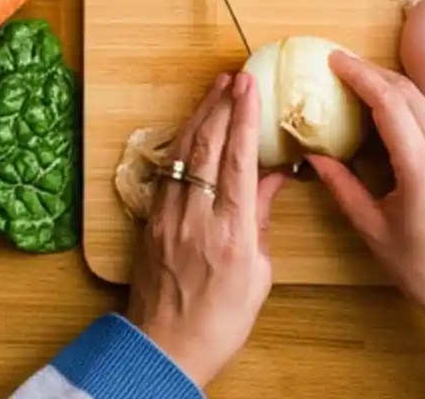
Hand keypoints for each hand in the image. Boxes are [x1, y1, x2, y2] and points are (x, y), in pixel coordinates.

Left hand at [127, 73, 286, 386]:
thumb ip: (262, 219)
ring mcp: (168, 216)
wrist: (166, 348)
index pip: (237, 159)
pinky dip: (182, 143)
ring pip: (183, 153)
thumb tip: (273, 177)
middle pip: (207, 146)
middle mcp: (197, 217)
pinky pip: (168, 171)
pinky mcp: (150, 221)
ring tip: (215, 90)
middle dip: (221, 105)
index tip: (249, 86)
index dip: (243, 117)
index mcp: (231, 232)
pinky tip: (192, 127)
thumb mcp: (258, 273)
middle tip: (234, 76)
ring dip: (200, 116)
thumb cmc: (221, 320)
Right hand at [307, 52, 424, 383]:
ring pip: (423, 100)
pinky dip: (406, 103)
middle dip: (372, 73)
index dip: (359, 76)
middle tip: (338, 66)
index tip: (332, 61)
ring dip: (390, 85)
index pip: (388, 102)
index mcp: (421, 166)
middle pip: (408, 92)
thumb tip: (314, 156)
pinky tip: (386, 109)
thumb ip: (343, 187)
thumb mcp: (374, 229)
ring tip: (357, 82)